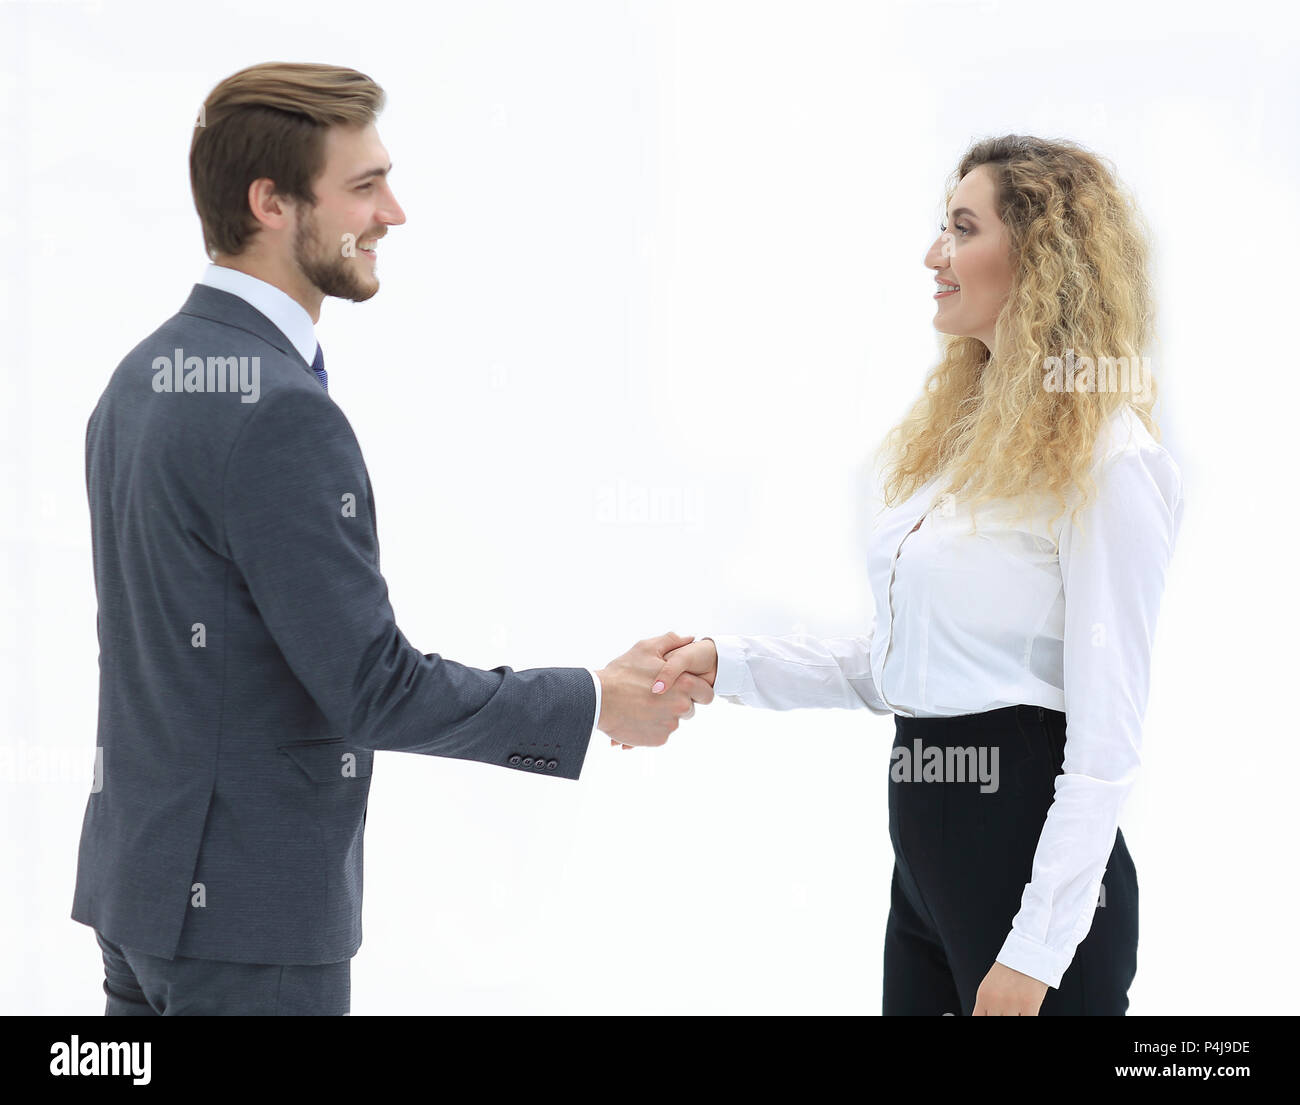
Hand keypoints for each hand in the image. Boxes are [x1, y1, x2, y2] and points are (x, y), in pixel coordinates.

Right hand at [597, 632, 714, 748]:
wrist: (599, 699)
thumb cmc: (622, 673)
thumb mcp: (646, 648)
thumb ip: (671, 641)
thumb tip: (690, 638)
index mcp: (685, 684)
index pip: (706, 693)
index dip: (695, 690)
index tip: (681, 688)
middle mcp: (682, 707)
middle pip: (689, 708)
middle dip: (677, 702)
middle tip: (655, 695)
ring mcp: (671, 725)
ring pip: (674, 721)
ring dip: (663, 715)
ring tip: (642, 705)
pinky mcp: (659, 740)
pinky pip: (661, 733)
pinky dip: (652, 727)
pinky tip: (637, 717)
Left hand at [971, 961, 1049, 1014]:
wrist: (1028, 953)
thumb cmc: (1011, 970)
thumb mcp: (991, 986)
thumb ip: (988, 1005)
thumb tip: (988, 1015)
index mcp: (983, 996)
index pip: (977, 1019)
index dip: (987, 1018)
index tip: (993, 1014)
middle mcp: (995, 1001)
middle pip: (994, 1021)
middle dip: (1002, 1015)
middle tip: (1007, 1010)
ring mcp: (1012, 1004)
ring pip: (1010, 1021)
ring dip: (1015, 1015)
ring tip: (1017, 1008)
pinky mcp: (1029, 1005)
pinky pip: (1028, 1019)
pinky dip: (1027, 1016)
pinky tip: (1027, 1012)